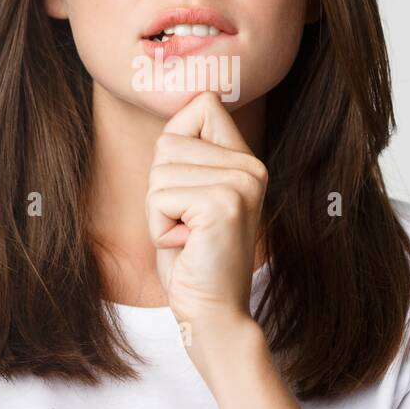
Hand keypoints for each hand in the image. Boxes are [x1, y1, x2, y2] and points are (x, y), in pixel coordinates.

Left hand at [145, 91, 267, 341]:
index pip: (202, 104)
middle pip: (168, 142)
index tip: (186, 190)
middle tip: (186, 224)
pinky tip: (186, 245)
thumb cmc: (192, 257)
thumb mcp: (188, 195)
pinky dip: (159, 227)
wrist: (212, 314)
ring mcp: (241, 184)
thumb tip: (185, 94)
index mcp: (247, 160)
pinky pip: (158, 197)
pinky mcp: (222, 205)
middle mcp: (251, 167)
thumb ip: (187, 153)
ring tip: (187, 236)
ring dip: (158, 212)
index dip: (175, 145)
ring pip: (159, 171)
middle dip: (160, 188)